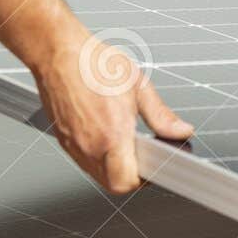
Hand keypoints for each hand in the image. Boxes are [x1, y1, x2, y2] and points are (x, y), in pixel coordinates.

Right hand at [30, 34, 193, 193]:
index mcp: (112, 133)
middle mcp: (90, 144)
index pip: (128, 181)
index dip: (144, 179)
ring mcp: (74, 144)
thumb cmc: (92, 63)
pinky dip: (97, 158)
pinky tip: (105, 136)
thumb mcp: (137, 85)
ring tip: (122, 143)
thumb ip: (161, 115)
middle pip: (113, 184)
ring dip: (113, 168)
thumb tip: (179, 130)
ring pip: (97, 175)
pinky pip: (84, 161)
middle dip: (130, 176)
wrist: (57, 53)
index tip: (153, 167)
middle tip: (141, 158)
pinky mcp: (63, 140)